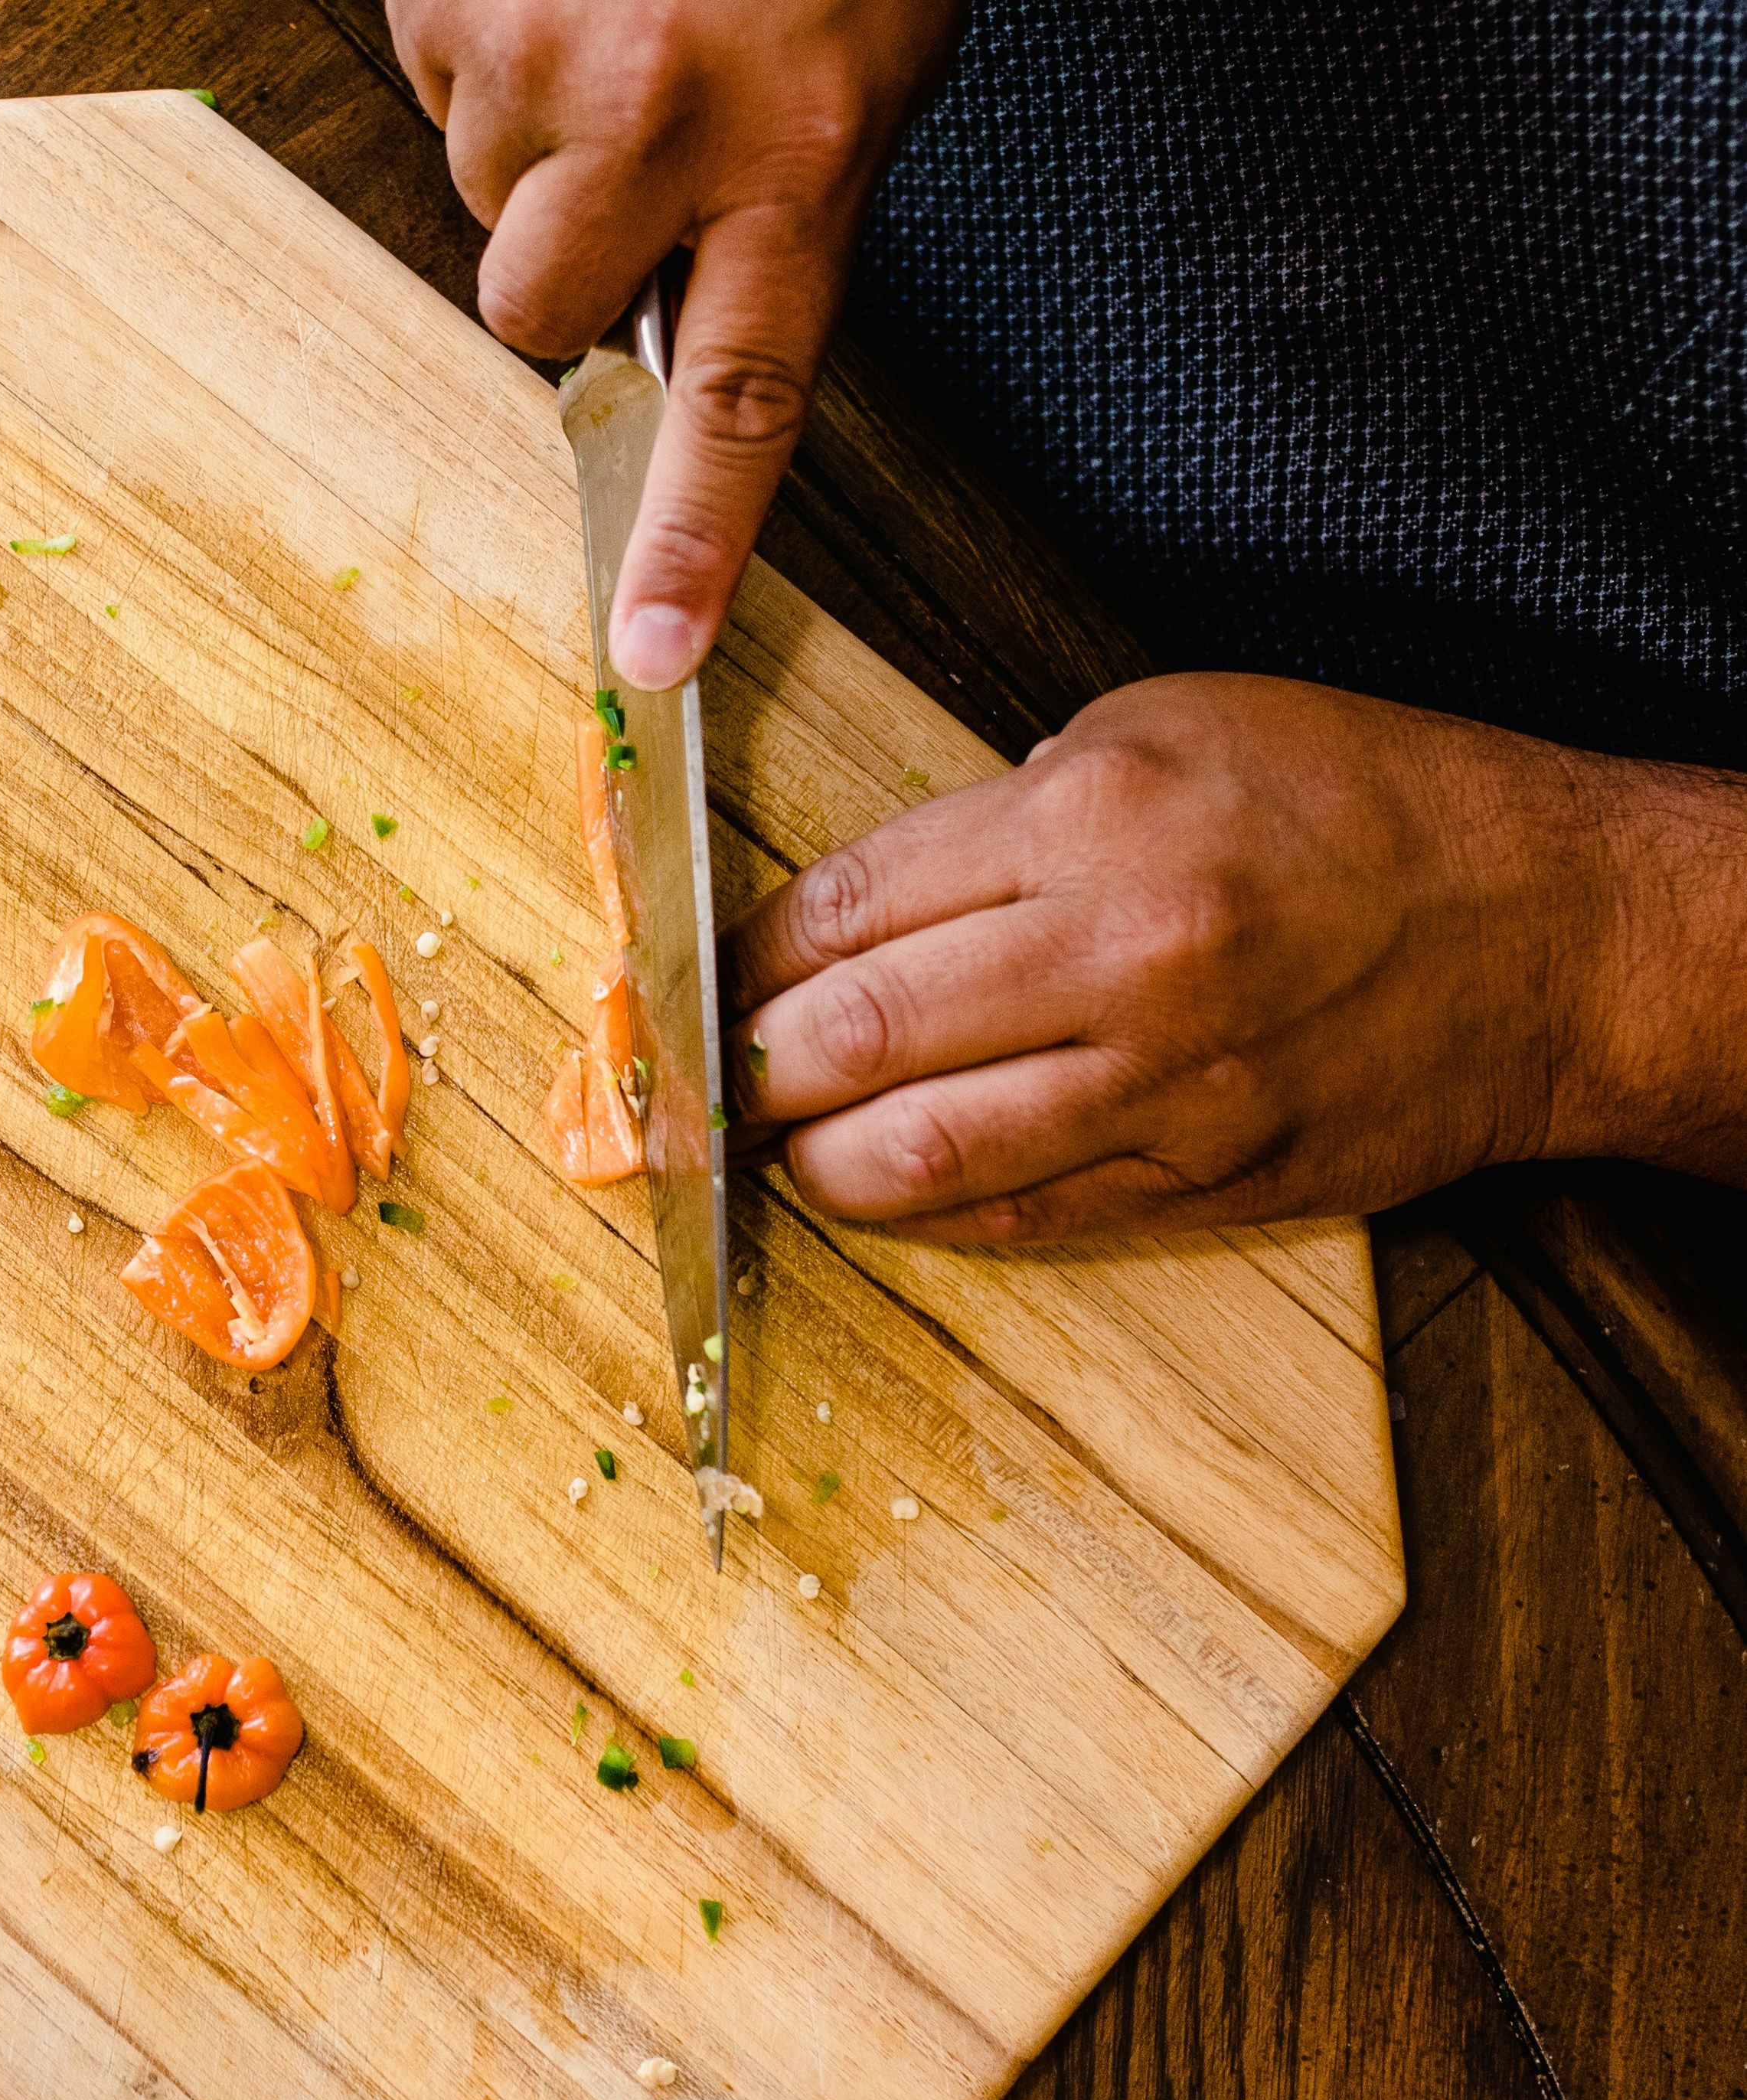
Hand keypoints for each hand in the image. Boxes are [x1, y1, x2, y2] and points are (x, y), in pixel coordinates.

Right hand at [386, 0, 959, 686]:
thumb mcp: (867, 64)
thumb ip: (777, 202)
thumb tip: (671, 311)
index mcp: (799, 157)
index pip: (741, 403)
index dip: (689, 538)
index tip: (647, 655)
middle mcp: (661, 121)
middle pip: (535, 306)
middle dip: (554, 250)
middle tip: (623, 138)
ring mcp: (539, 53)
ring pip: (477, 179)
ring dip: (526, 116)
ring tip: (609, 4)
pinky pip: (433, 63)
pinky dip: (481, 23)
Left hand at [724, 674, 1746, 1241]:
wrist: (1560, 930)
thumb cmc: (1364, 806)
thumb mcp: (1169, 731)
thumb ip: (999, 814)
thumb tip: (846, 905)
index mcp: (1093, 816)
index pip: (839, 906)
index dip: (733, 958)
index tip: (689, 979)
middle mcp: (1120, 954)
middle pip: (844, 1038)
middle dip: (744, 1067)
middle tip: (704, 1075)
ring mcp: (1165, 1085)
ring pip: (909, 1157)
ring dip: (811, 1160)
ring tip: (777, 1142)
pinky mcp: (1206, 1179)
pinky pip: (1015, 1219)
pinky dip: (923, 1213)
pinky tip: (880, 1186)